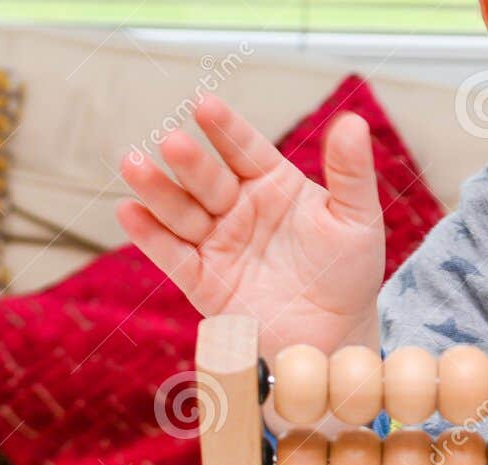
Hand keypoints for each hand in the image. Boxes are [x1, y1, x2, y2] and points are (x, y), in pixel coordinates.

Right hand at [116, 95, 384, 355]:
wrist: (337, 334)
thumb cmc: (348, 273)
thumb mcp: (357, 219)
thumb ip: (351, 173)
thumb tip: (353, 122)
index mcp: (273, 184)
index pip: (245, 149)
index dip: (225, 129)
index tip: (205, 106)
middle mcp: (239, 207)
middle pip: (208, 179)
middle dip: (189, 162)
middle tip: (172, 143)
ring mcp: (218, 242)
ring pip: (182, 212)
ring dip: (158, 190)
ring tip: (134, 165)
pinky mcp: (204, 281)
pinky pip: (173, 256)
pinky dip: (150, 236)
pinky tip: (130, 212)